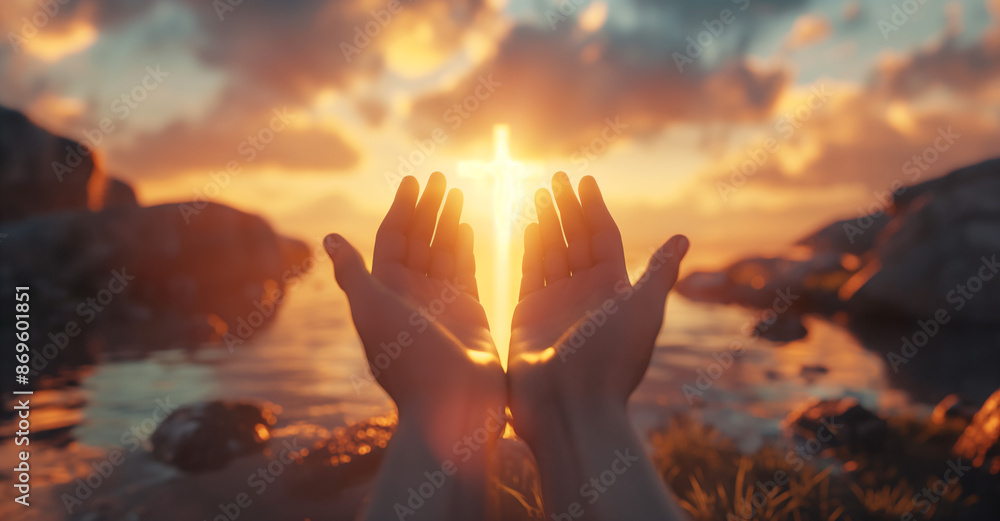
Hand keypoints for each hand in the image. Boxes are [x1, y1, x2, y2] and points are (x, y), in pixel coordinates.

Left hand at [324, 172, 504, 430]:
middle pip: (420, 239)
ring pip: (444, 251)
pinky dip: (466, 248)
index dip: (403, 208)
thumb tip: (328, 238)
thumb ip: (353, 272)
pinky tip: (468, 226)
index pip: (394, 238)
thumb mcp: (372, 309)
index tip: (413, 180)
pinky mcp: (469, 312)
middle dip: (428, 208)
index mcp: (387, 290)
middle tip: (438, 176)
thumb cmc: (407, 357)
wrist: (450, 402)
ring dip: (448, 221)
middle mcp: (413, 294)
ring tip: (456, 191)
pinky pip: (465, 271)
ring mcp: (442, 302)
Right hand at [508, 172, 687, 444]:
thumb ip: (659, 272)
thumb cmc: (613, 360)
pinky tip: (527, 225)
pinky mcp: (529, 315)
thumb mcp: (643, 311)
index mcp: (614, 290)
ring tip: (540, 192)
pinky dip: (529, 249)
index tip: (584, 180)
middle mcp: (585, 294)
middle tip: (557, 177)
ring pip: (551, 252)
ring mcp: (556, 303)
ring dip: (546, 222)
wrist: (572, 406)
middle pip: (575, 239)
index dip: (593, 208)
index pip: (603, 238)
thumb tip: (683, 236)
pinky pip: (529, 273)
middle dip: (567, 208)